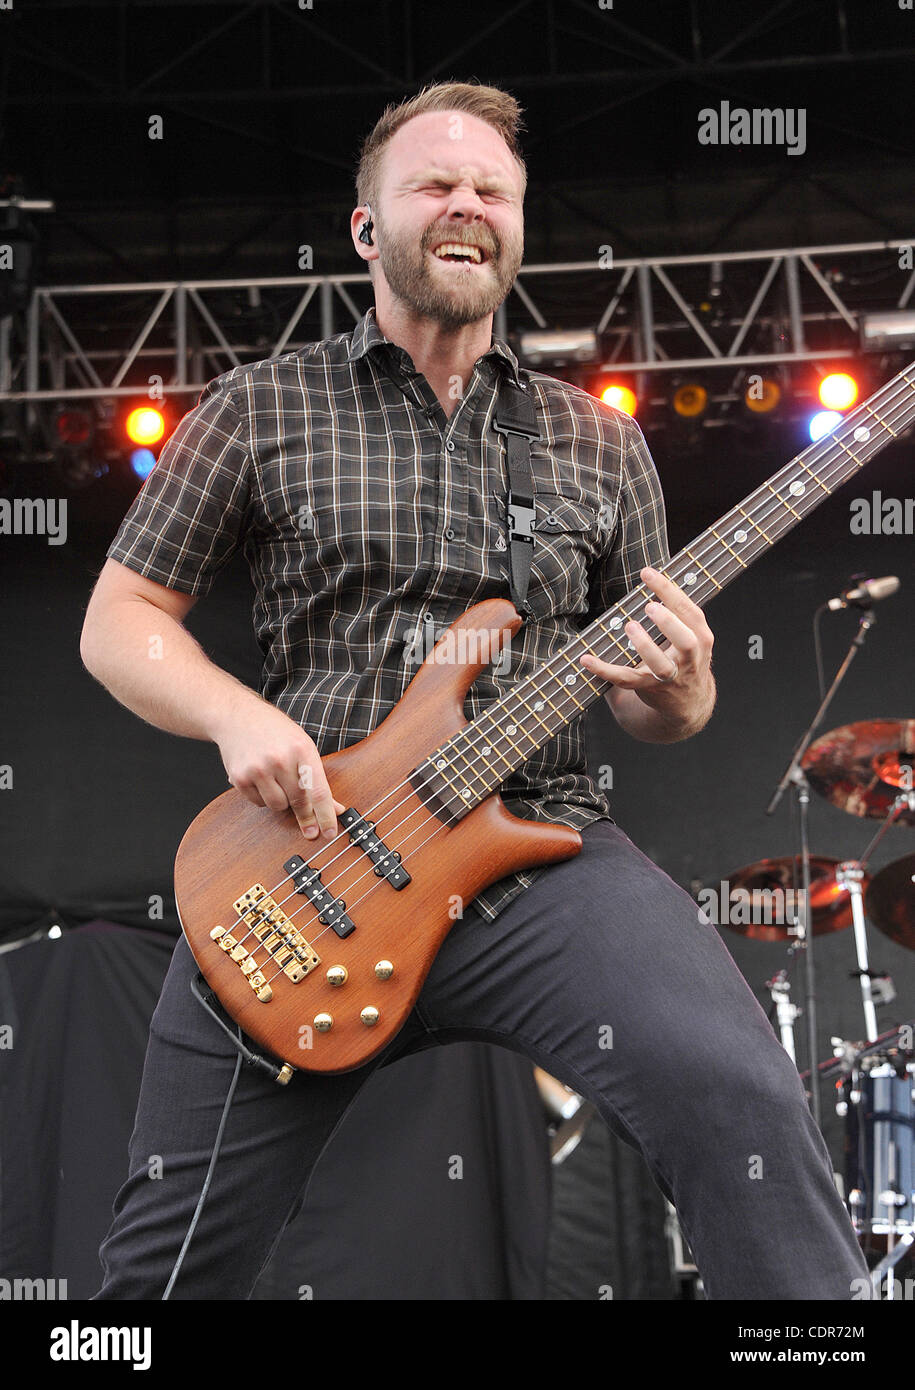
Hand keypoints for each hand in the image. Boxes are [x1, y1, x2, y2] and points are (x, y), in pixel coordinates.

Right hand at [214, 697, 344, 840]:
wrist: (238, 717)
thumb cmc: (275, 732)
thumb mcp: (302, 747)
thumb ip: (318, 778)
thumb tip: (335, 808)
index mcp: (301, 749)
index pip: (318, 791)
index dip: (326, 816)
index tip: (329, 833)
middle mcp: (280, 759)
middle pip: (298, 801)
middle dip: (305, 816)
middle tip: (310, 828)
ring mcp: (258, 769)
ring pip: (278, 806)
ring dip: (281, 802)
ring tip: (277, 781)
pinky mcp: (239, 778)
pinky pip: (258, 803)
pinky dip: (263, 797)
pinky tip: (261, 778)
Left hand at [579, 566, 714, 739]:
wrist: (689, 702)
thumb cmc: (684, 658)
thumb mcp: (692, 634)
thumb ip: (677, 611)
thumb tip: (650, 576)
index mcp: (700, 638)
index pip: (690, 611)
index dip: (670, 591)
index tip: (648, 573)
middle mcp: (689, 658)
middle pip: (685, 641)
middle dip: (668, 622)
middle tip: (649, 607)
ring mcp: (670, 676)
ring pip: (660, 665)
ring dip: (645, 646)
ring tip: (630, 627)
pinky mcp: (649, 688)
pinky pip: (625, 680)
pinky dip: (604, 670)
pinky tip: (586, 659)